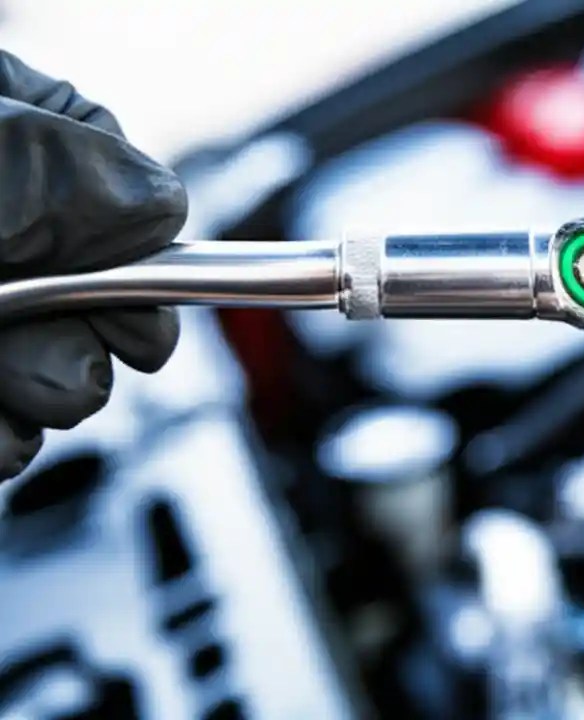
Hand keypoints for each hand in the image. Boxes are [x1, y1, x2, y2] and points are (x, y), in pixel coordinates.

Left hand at [0, 51, 186, 479]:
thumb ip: (60, 169)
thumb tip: (158, 214)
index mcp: (6, 138)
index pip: (125, 191)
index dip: (150, 259)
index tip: (136, 304)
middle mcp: (0, 231)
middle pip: (112, 298)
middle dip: (98, 338)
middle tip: (49, 343)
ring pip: (64, 379)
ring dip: (50, 402)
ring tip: (2, 382)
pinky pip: (11, 437)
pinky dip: (7, 446)